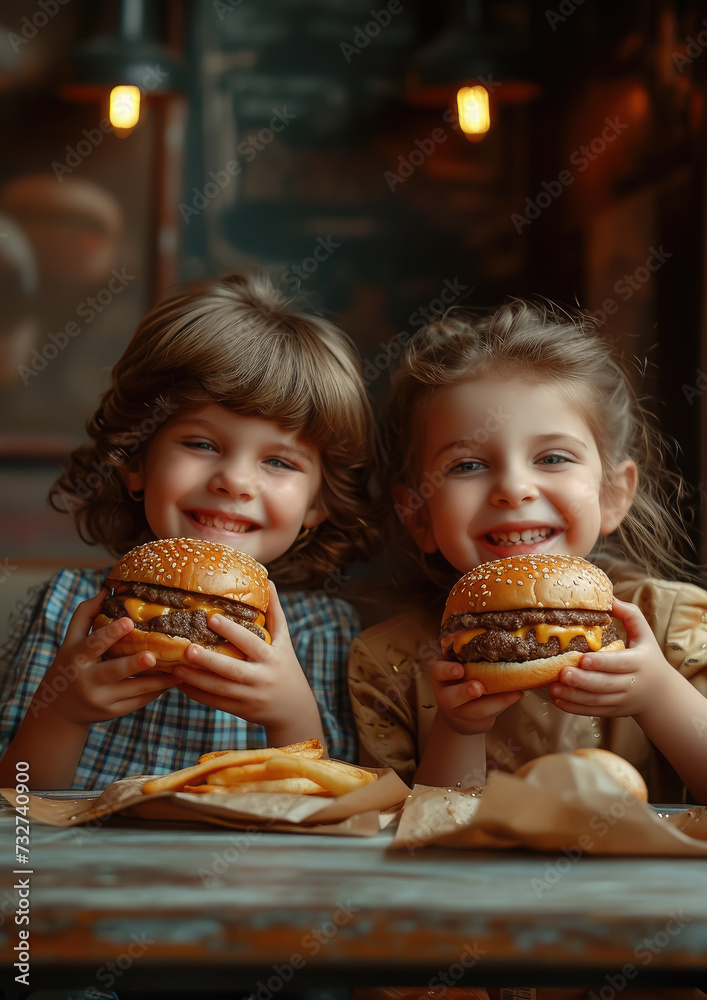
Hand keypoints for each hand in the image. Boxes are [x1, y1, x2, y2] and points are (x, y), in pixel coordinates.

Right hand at [32, 590, 179, 725]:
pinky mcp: (113, 712)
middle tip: (153, 656)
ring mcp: (101, 699)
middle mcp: (87, 680)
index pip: (94, 644)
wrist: (60, 708)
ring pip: (134, 689)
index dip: (111, 633)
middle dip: (134, 665)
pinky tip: (173, 680)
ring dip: (159, 680)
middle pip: (114, 671)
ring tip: (181, 668)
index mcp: (77, 657)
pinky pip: (139, 701)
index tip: (129, 621)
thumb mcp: (71, 639)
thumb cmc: (70, 662)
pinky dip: (157, 691)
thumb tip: (106, 589)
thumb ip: (86, 613)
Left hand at [171, 582, 321, 740]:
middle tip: (187, 648)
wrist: (294, 709)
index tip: (211, 618)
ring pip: (219, 688)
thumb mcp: (284, 640)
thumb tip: (268, 581)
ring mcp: (250, 697)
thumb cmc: (286, 666)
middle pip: (232, 670)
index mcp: (272, 657)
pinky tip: (179, 684)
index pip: (250, 642)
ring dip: (196, 679)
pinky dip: (197, 694)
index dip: (232, 631)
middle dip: (209, 660)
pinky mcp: (240, 709)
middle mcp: (261, 678)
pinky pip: (215, 702)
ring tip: (174, 667)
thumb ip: (274, 612)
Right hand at [428, 658, 522, 735]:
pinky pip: (488, 717)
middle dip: (464, 692)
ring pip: (472, 711)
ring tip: (512, 693)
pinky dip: (504, 705)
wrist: (461, 713)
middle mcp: (446, 695)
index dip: (446, 671)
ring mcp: (459, 712)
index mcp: (442, 676)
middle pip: (449, 697)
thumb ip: (471, 656)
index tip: (459, 670)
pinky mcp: (474, 723)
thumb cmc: (463, 679)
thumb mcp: (460, 666)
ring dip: (492, 703)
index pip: (437, 671)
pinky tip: (517, 694)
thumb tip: (499, 636)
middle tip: (478, 687)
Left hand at [549, 597, 672, 718]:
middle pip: (605, 684)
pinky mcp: (613, 711)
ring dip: (574, 696)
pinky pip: (592, 711)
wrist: (660, 694)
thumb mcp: (644, 633)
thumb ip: (628, 614)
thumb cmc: (647, 656)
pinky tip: (558, 699)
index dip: (602, 663)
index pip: (620, 664)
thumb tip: (608, 597)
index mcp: (639, 662)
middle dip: (582, 680)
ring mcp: (622, 700)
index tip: (583, 659)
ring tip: (554, 688)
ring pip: (597, 700)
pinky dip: (574, 707)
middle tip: (562, 673)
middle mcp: (631, 684)